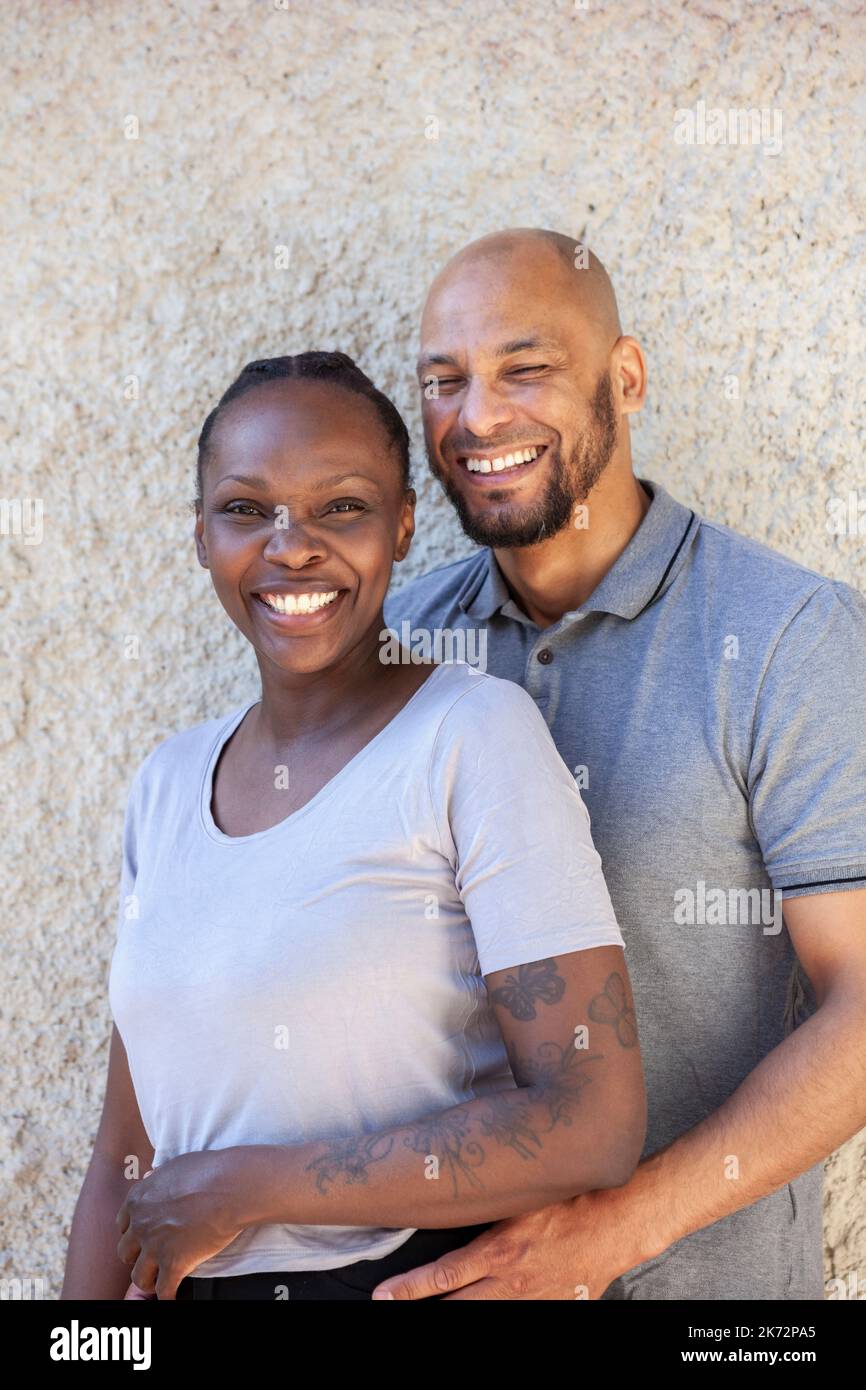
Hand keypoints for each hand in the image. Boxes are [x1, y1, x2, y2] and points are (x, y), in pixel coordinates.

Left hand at [116, 1149, 250, 1299]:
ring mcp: (155, 1246)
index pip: (123, 1226)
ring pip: (138, 1277)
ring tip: (159, 1281)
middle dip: (138, 1256)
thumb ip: (157, 1179)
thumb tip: (152, 1178)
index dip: (135, 1233)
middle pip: (125, 1252)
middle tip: (153, 1257)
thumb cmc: (208, 1170)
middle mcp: (140, 1225)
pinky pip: (163, 1291)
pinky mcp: (173, 1264)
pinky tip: (174, 1295)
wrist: (229, 1186)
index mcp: (138, 1200)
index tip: (146, 1237)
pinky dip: (167, 1296)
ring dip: (148, 1280)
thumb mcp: (173, 1166)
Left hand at [371, 1189, 646, 1299]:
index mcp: (500, 1251)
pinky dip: (497, 1314)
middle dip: (423, 1311)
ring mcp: (532, 1302)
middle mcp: (511, 1283)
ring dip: (458, 1312)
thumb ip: (485, 1207)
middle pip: (456, 1309)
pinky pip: (516, 1318)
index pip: (443, 1277)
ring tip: (433, 1310)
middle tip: (394, 1310)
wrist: (615, 1222)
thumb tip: (446, 1201)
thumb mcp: (518, 1198)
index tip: (382, 1297)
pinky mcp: (552, 1310)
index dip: (408, 1291)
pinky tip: (487, 1306)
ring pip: (483, 1317)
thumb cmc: (567, 1199)